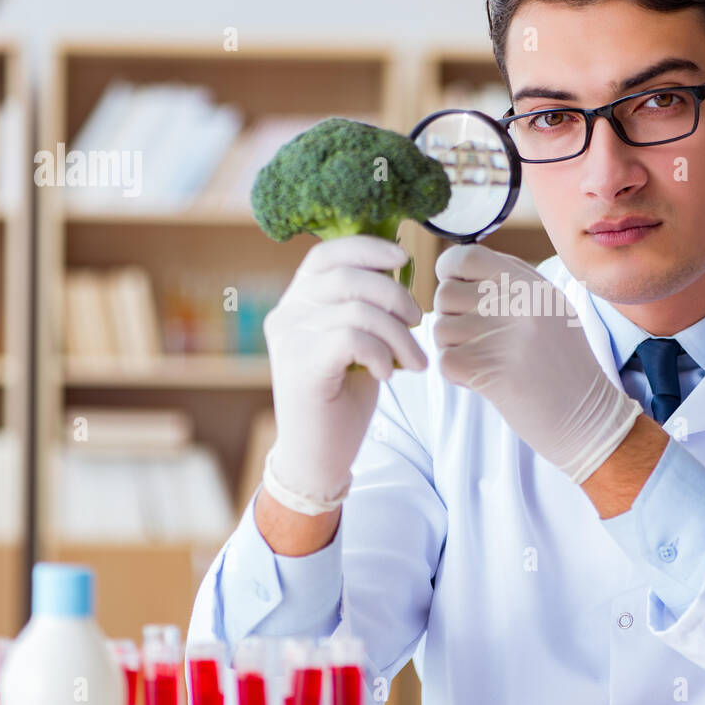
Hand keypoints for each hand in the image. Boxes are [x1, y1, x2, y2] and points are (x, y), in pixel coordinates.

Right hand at [262, 235, 426, 504]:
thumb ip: (365, 306)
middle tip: (418, 323)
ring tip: (414, 360)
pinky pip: (353, 339)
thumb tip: (398, 268)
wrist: (318, 456)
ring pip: (358, 311)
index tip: (402, 257)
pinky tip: (387, 375)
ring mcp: (289, 339)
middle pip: (348, 278)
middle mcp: (285, 314)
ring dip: (399, 334)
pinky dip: (381, 354)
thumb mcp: (356, 342)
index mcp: (296, 302)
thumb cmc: (342, 398)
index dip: (367, 248)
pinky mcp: (300, 366)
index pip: (327, 254)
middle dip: (395, 295)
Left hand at [432, 244, 640, 484]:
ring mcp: (500, 334)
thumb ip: (511, 280)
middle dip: (453, 318)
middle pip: (446, 294)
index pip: (465, 257)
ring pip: (441, 330)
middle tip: (480, 339)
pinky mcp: (485, 369)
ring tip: (489, 360)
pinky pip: (444, 361)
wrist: (588, 415)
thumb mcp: (551, 306)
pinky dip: (458, 375)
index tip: (459, 292)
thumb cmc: (564, 362)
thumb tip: (458, 264)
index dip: (449, 273)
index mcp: (529, 283)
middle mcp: (514, 302)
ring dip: (455, 348)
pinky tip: (487, 380)